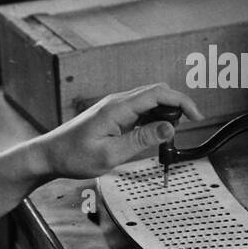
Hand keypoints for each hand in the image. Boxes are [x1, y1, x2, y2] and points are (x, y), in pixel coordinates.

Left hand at [38, 83, 202, 179]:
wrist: (50, 155)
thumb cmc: (75, 156)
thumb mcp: (111, 154)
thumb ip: (142, 139)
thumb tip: (169, 128)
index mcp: (118, 108)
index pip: (158, 94)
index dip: (182, 102)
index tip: (197, 116)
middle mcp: (117, 102)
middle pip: (157, 92)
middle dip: (177, 105)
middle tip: (188, 126)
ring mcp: (115, 106)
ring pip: (150, 100)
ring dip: (165, 113)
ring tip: (169, 135)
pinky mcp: (113, 114)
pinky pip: (140, 109)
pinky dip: (153, 118)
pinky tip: (153, 134)